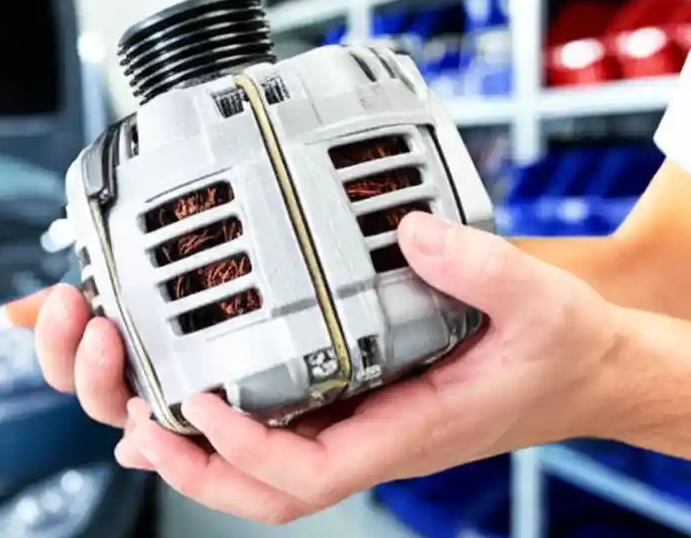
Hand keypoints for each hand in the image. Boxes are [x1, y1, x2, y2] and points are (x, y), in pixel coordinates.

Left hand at [10, 211, 627, 523]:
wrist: (583, 372)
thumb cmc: (559, 354)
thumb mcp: (537, 306)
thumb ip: (482, 270)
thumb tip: (412, 231)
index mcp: (405, 431)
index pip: (310, 472)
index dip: (246, 448)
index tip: (204, 402)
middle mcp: (368, 437)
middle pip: (265, 490)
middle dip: (194, 467)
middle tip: (139, 421)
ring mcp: (356, 425)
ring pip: (262, 469)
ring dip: (196, 450)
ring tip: (139, 411)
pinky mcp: (352, 402)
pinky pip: (275, 429)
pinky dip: (222, 425)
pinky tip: (184, 400)